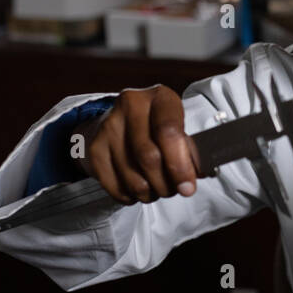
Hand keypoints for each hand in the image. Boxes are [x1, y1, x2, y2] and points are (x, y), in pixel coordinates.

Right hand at [78, 86, 201, 203]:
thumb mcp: (180, 127)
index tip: (188, 188)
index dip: (180, 165)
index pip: (168, 132)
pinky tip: (138, 189)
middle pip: (148, 157)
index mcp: (159, 97)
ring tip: (158, 190)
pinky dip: (131, 196)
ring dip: (150, 193)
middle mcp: (130, 106)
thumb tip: (197, 174)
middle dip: (166, 184)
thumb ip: (190, 149)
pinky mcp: (95, 148)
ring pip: (132, 177)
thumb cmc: (158, 126)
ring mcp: (108, 126)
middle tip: (175, 190)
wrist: (121, 119)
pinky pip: (115, 186)